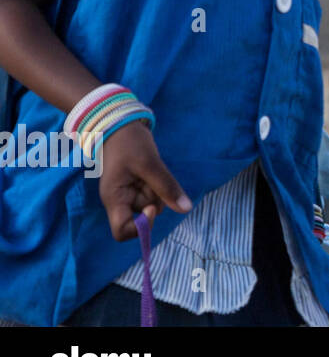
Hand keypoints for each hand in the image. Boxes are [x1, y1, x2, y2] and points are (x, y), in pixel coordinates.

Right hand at [97, 120, 191, 241]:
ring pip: (152, 203)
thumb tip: (186, 209)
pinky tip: (153, 171)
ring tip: (151, 170)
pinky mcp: (137, 186)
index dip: (140, 226)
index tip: (152, 208)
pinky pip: (153, 193)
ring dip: (158, 191)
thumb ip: (166, 188)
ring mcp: (128, 193)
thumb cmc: (129, 143)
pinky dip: (158, 185)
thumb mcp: (150, 164)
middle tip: (153, 177)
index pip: (122, 232)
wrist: (120, 125)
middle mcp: (120, 200)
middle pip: (142, 216)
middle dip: (155, 200)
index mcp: (114, 199)